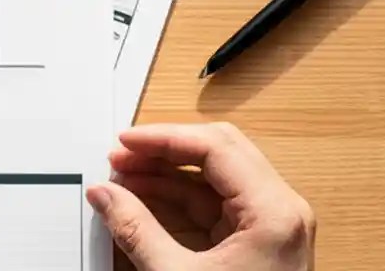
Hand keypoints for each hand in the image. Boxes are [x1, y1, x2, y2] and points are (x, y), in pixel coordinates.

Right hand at [86, 123, 314, 270]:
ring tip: (122, 181)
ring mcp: (272, 228)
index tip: (123, 142)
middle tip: (120, 157)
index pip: (214, 148)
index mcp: (274, 213)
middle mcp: (280, 212)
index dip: (163, 139)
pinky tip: (143, 203)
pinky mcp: (258, 245)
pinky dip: (178, 201)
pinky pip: (215, 207)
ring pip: (215, 180)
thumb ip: (135, 228)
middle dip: (164, 153)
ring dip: (167, 176)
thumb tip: (104, 194)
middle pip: (218, 154)